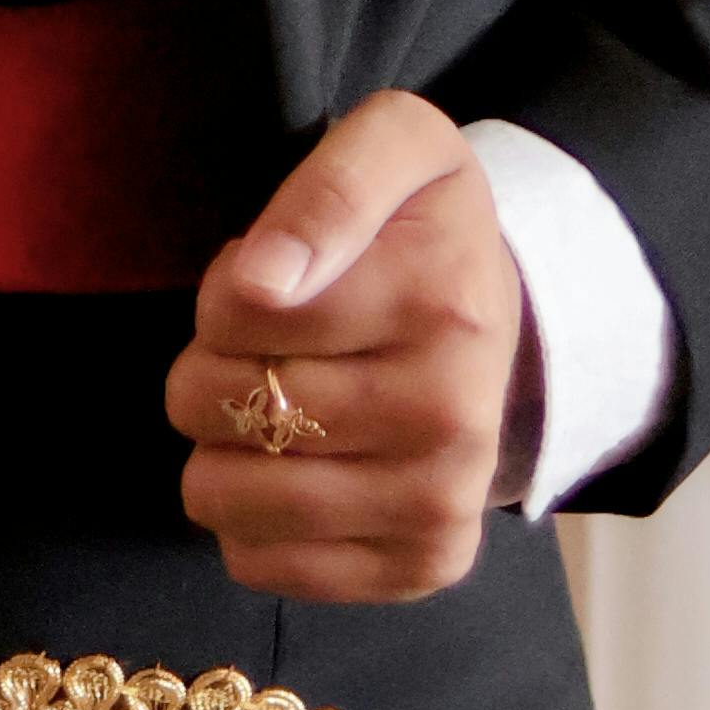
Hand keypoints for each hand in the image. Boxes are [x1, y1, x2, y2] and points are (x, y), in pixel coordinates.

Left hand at [168, 90, 522, 597]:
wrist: (498, 317)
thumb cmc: (421, 226)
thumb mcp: (392, 143)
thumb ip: (329, 188)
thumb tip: (264, 280)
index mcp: (442, 302)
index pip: (234, 309)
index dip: (224, 290)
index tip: (272, 278)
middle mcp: (452, 414)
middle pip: (220, 405)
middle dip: (212, 367)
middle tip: (269, 347)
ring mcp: (442, 502)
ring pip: (225, 496)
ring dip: (221, 446)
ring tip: (277, 404)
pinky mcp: (423, 565)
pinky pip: (261, 564)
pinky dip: (249, 520)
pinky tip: (296, 469)